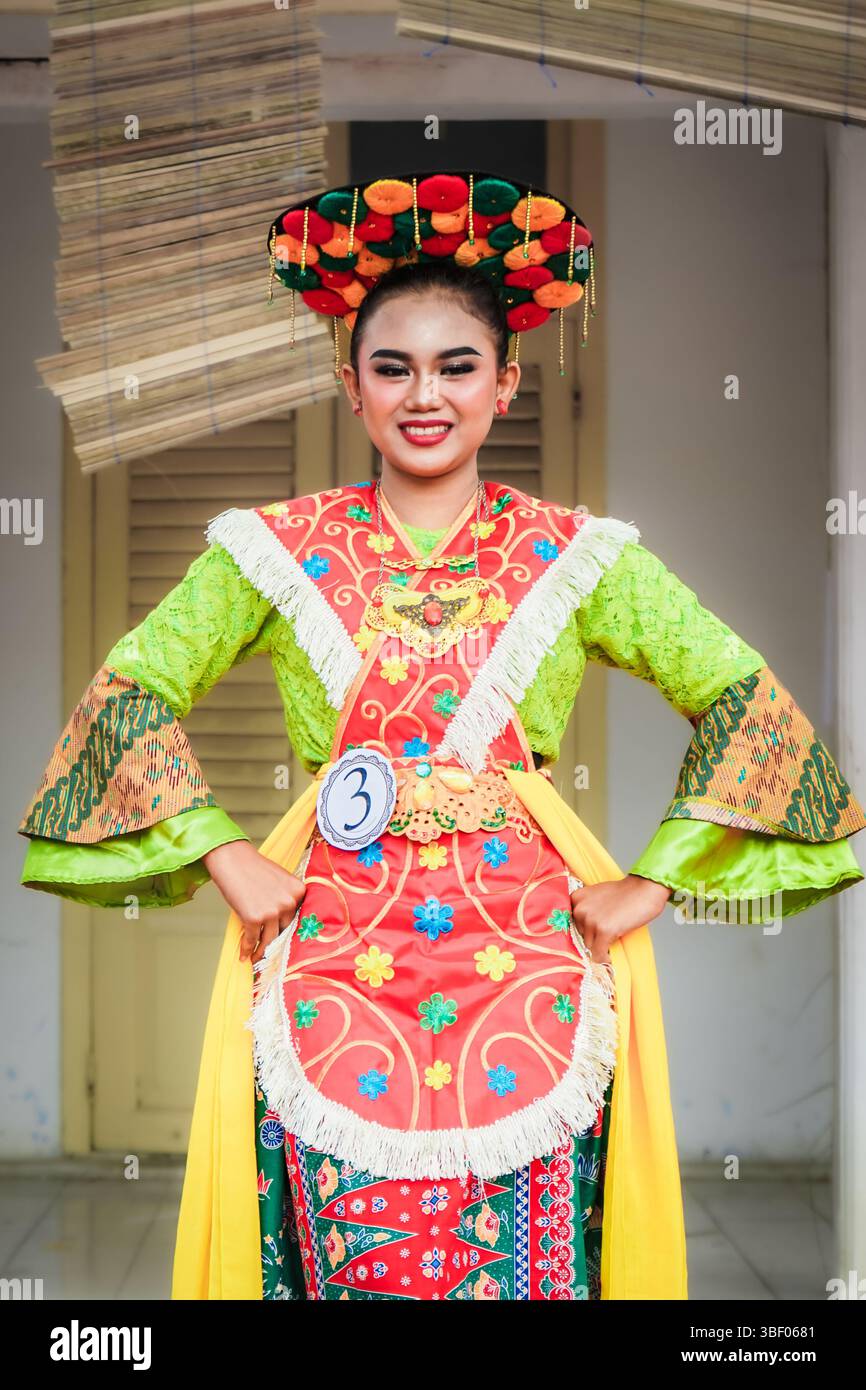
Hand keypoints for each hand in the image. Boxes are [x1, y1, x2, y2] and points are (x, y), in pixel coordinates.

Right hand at [202, 840, 306, 963]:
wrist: (232, 859)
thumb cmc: (253, 868)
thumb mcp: (280, 880)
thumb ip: (286, 899)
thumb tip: (283, 924)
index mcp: (298, 891)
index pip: (299, 918)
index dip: (291, 933)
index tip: (288, 945)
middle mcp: (289, 902)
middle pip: (285, 930)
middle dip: (277, 943)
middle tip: (272, 954)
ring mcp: (272, 911)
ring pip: (270, 940)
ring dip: (262, 952)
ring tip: (258, 959)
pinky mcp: (254, 918)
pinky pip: (252, 940)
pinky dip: (248, 950)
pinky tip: (245, 956)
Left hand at [569, 874, 671, 964]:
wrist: (644, 889)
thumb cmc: (625, 893)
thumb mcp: (597, 895)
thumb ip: (587, 909)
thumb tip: (583, 934)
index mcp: (576, 898)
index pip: (571, 923)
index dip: (583, 930)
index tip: (590, 936)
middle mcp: (580, 909)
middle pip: (580, 935)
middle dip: (593, 937)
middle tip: (607, 932)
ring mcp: (591, 920)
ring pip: (589, 945)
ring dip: (600, 946)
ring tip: (613, 938)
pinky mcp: (604, 931)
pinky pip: (598, 954)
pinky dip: (604, 958)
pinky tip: (609, 956)